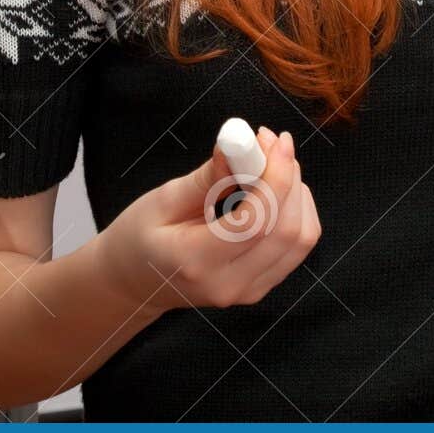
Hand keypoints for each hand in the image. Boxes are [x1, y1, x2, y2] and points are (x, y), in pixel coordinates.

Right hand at [94, 125, 320, 315]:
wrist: (133, 283)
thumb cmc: (138, 237)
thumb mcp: (162, 200)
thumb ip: (207, 177)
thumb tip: (241, 147)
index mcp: (196, 262)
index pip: (256, 222)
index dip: (276, 176)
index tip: (276, 141)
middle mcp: (229, 284)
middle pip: (287, 231)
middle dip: (289, 177)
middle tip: (270, 143)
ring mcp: (248, 291)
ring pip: (301, 239)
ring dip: (297, 193)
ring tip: (270, 164)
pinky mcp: (260, 287)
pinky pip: (296, 248)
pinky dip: (296, 211)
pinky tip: (275, 190)